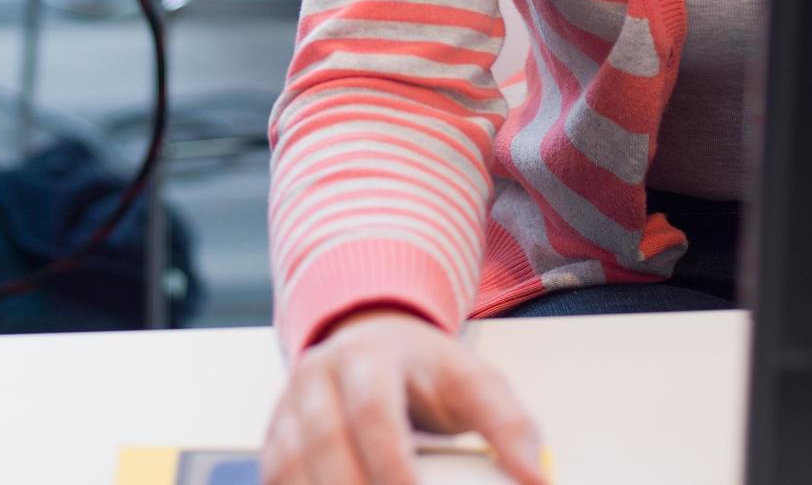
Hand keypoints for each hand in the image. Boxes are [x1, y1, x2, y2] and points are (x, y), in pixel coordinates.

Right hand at [262, 309, 547, 484]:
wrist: (369, 341)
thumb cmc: (424, 370)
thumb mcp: (472, 380)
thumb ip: (508, 423)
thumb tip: (536, 474)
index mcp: (369, 357)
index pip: (374, 413)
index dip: (392, 465)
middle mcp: (318, 376)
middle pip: (324, 444)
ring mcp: (288, 406)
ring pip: (290, 465)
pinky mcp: (274, 436)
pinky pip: (275, 476)